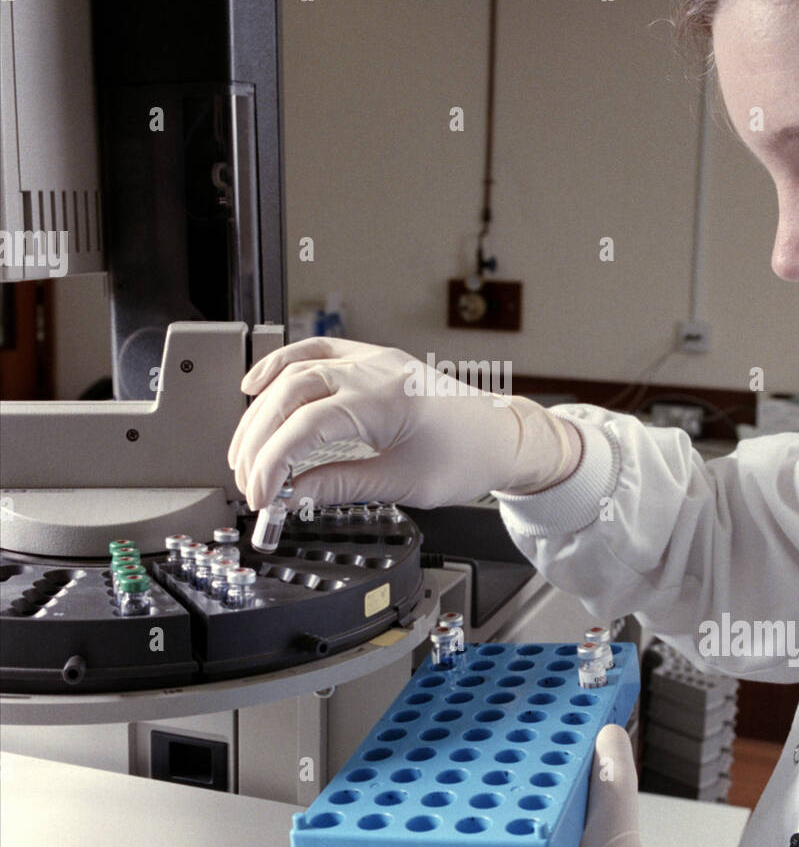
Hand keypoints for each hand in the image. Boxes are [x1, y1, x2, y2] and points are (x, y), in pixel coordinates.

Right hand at [228, 337, 579, 509]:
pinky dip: (281, 366)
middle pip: (291, 393)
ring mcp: (372, 359)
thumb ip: (340, 486)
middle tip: (249, 480)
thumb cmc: (469, 456)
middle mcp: (376, 370)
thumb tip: (290, 496)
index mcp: (387, 401)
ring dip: (262, 410)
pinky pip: (316, 350)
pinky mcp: (372, 359)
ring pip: (296, 370)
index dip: (273, 462)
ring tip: (246, 449)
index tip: (261, 494)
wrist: (504, 434)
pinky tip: (257, 386)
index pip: (307, 426)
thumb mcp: (404, 484)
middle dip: (258, 440)